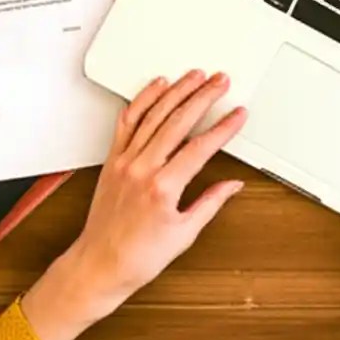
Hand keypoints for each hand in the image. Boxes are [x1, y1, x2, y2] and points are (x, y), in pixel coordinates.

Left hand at [22, 71, 247, 339]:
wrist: (101, 263)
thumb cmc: (138, 256)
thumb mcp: (185, 233)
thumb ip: (210, 203)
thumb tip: (232, 185)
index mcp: (163, 188)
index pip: (201, 147)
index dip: (223, 127)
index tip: (237, 115)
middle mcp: (142, 168)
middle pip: (178, 121)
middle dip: (203, 97)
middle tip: (220, 82)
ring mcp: (125, 161)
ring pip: (153, 115)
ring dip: (176, 91)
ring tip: (194, 76)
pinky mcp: (112, 159)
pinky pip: (127, 121)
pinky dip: (142, 100)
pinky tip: (156, 87)